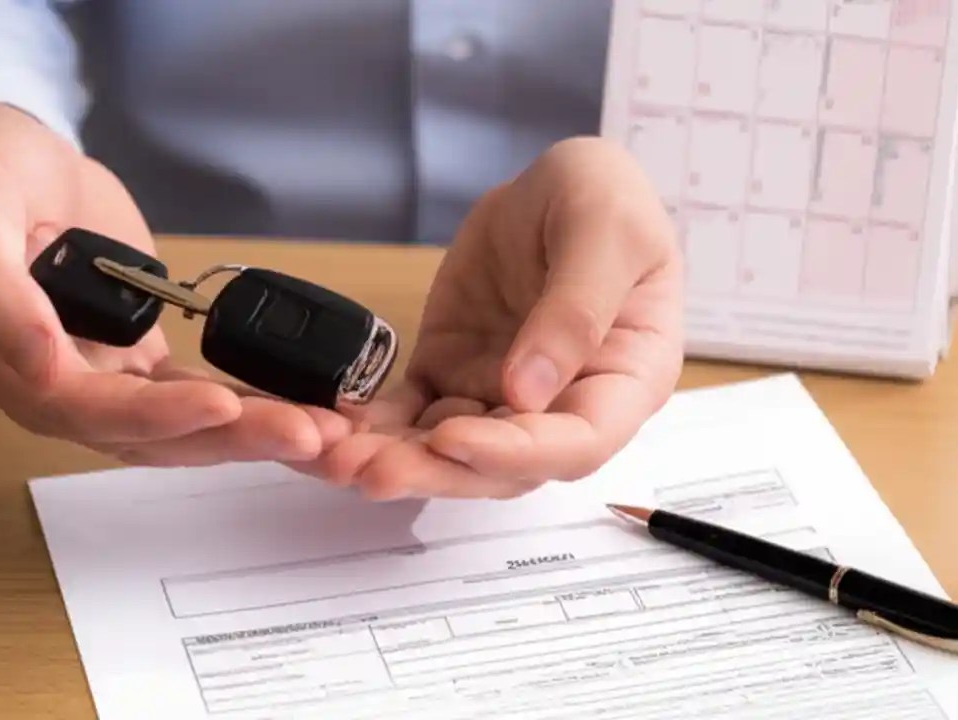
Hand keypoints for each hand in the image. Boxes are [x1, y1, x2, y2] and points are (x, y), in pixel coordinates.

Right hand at [0, 102, 348, 464]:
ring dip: (242, 433)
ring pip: (169, 426)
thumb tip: (41, 362)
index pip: (76, 407)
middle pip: (137, 433)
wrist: (6, 153)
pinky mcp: (129, 359)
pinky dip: (237, 406)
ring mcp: (91, 376)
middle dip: (223, 437)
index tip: (222, 404)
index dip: (150, 415)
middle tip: (306, 435)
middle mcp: (42, 387)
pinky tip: (293, 409)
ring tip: (317, 431)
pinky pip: (183, 395)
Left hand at [311, 137, 683, 498]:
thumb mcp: (608, 232)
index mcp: (624, 380)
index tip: (453, 440)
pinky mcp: (450, 375)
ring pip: (447, 450)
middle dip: (435, 473)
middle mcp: (562, 405)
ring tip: (337, 460)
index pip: (576, 443)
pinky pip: (409, 413)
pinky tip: (333, 427)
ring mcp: (501, 395)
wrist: (555, 181)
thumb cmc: (607, 200)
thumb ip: (576, 310)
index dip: (514, 454)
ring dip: (395, 459)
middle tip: (373, 471)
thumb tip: (528, 392)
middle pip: (501, 465)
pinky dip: (372, 426)